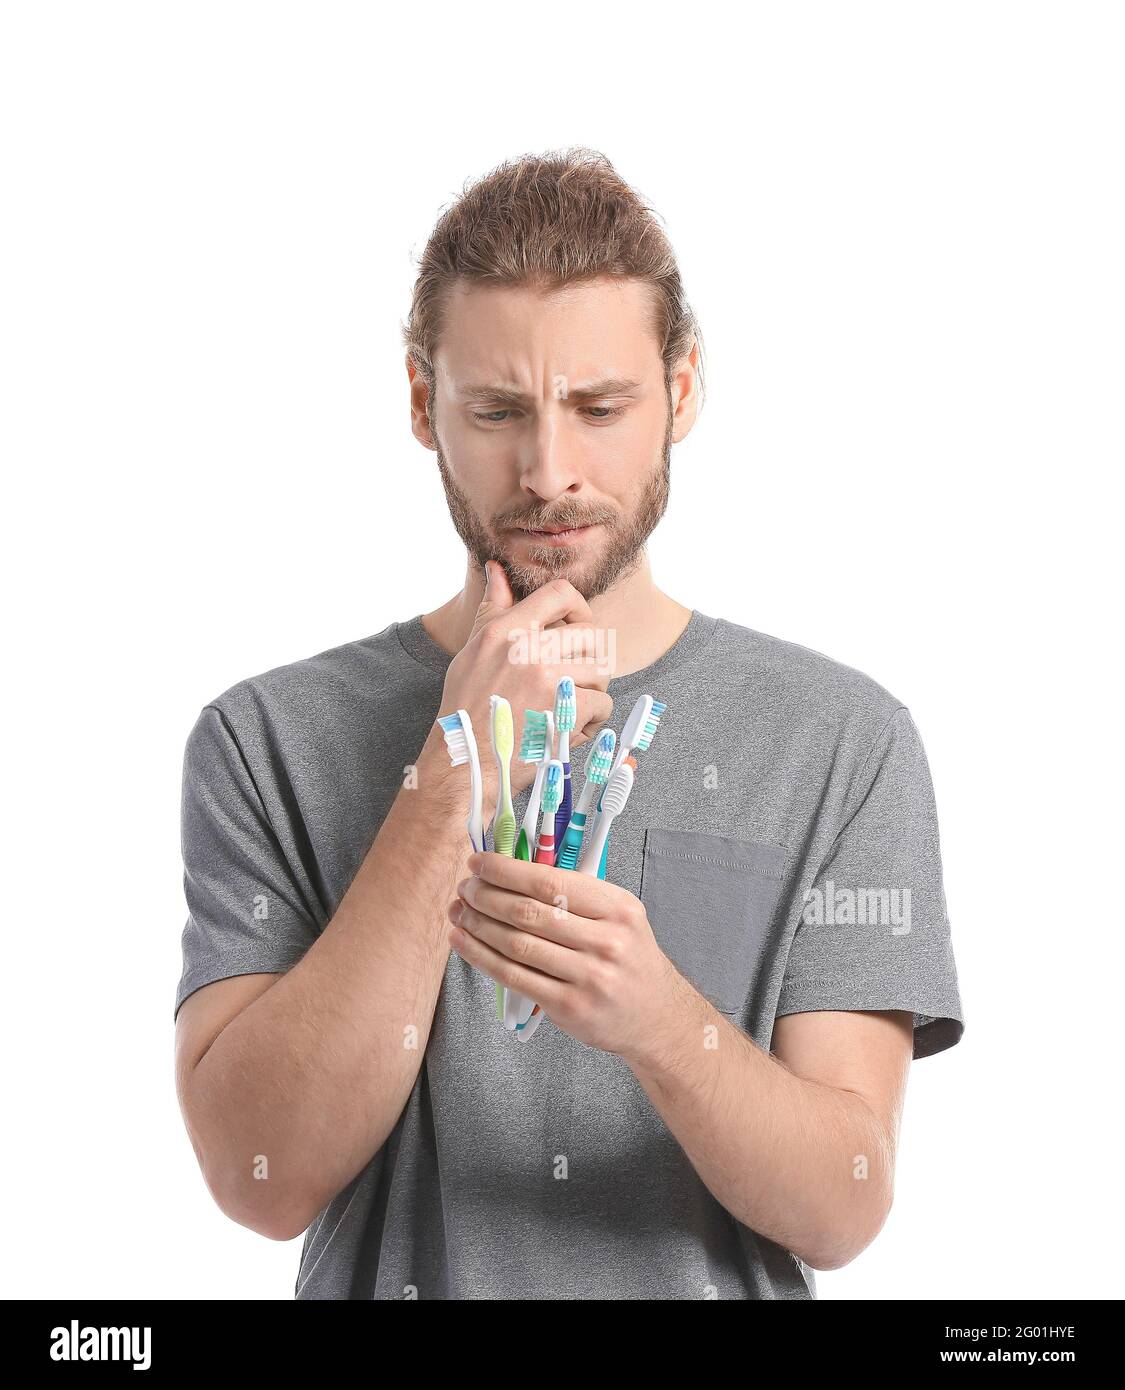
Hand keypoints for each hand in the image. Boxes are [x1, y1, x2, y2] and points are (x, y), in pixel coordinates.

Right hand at [439, 565, 615, 798]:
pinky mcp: (564, 711)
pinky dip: (591, 721)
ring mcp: (548, 679)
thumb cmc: (467, 706)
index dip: (580, 607)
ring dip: (594, 691)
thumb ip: (494, 608)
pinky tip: (567, 730)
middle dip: (591, 658)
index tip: (578, 627)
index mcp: (506, 630)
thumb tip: (497, 569)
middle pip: (592, 634)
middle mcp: (528, 649)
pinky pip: (602, 705)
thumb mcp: (473, 650)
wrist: (465, 761)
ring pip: (602, 671)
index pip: (560, 593)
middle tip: (577, 679)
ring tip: (571, 706)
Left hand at [447, 851, 689, 1058]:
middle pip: (529, 912)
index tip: (481, 863)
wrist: (656, 1015)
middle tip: (465, 888)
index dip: (507, 871)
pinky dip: (482, 957)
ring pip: (517, 944)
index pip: (551, 882)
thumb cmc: (630, 959)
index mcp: (618, 908)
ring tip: (459, 912)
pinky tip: (464, 942)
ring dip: (478, 925)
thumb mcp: (620, 916)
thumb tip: (516, 871)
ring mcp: (588, 977)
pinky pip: (514, 977)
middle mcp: (606, 941)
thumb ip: (578, 895)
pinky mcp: (569, 1006)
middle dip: (487, 896)